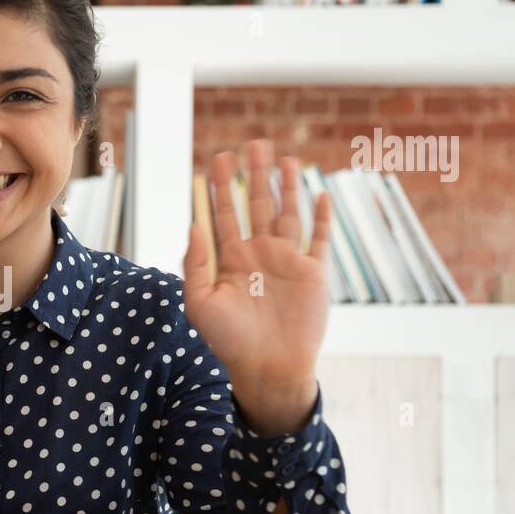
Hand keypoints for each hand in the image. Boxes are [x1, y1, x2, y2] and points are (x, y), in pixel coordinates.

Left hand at [182, 140, 331, 435]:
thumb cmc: (229, 342)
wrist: (267, 369)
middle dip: (256, 176)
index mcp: (232, 260)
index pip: (226, 214)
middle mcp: (260, 255)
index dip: (223, 187)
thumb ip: (195, 263)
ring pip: (289, 214)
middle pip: (258, 205)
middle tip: (253, 144)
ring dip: (287, 186)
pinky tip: (321, 193)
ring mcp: (288, 262)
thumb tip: (192, 223)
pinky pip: (320, 239)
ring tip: (285, 158)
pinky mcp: (314, 274)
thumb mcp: (200, 303)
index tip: (220, 158)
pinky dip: (322, 217)